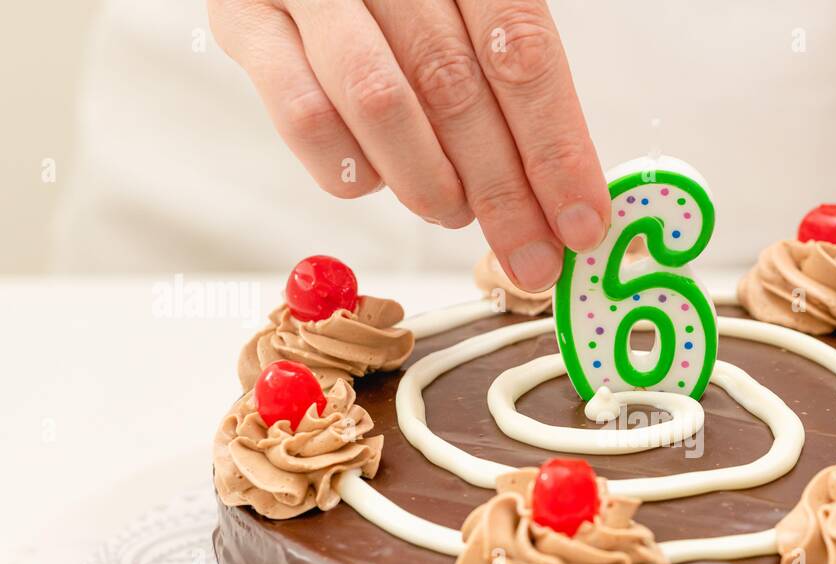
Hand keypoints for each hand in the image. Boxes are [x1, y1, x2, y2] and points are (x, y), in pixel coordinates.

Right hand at [208, 0, 609, 289]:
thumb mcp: (469, 11)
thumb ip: (511, 83)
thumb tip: (560, 197)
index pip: (521, 53)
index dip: (556, 150)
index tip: (580, 224)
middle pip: (456, 86)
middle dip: (504, 192)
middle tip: (530, 258)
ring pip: (380, 103)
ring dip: (429, 183)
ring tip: (452, 212)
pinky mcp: (246, 20)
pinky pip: (305, 116)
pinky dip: (354, 170)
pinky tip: (380, 178)